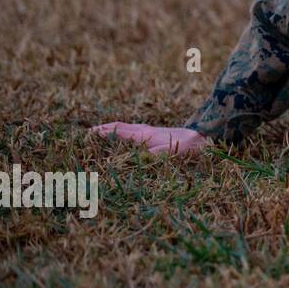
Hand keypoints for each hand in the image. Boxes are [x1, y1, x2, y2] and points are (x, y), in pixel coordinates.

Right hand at [90, 122, 207, 154]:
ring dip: (111, 129)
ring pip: (125, 127)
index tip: (87, 135)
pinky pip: (132, 130)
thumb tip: (132, 160)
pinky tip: (121, 136)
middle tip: (86, 134)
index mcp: (143, 135)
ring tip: (99, 132)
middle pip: (118, 127)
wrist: (202, 138)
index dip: (102, 134)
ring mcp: (149, 130)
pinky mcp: (154, 133)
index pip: (118, 132)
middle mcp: (143, 130)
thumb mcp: (167, 153)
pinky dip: (121, 131)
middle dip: (102, 130)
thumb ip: (150, 156)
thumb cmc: (185, 147)